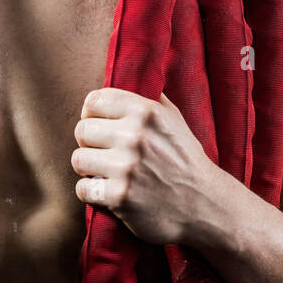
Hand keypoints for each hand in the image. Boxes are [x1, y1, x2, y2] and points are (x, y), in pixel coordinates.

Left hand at [71, 89, 219, 245]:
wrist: (205, 205)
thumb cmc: (187, 161)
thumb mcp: (174, 120)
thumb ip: (150, 99)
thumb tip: (129, 77)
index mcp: (146, 111)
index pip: (93, 101)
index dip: (91, 115)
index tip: (98, 125)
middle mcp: (134, 135)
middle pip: (82, 130)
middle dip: (89, 143)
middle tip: (103, 153)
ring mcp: (126, 167)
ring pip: (78, 159)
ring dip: (88, 168)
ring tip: (104, 172)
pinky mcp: (119, 196)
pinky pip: (82, 188)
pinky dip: (92, 193)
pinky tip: (107, 192)